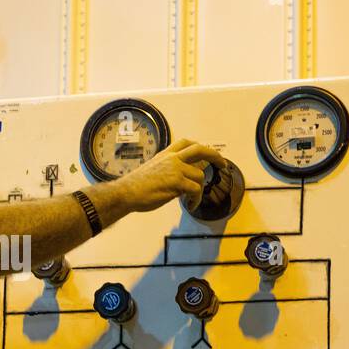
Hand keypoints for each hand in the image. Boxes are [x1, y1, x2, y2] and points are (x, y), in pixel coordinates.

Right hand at [110, 138, 227, 213]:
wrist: (125, 193)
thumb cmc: (134, 187)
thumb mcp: (152, 171)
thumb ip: (167, 171)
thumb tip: (180, 182)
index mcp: (165, 155)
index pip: (185, 143)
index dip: (198, 146)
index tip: (206, 153)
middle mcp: (172, 159)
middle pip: (200, 149)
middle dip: (215, 155)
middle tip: (222, 164)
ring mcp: (175, 169)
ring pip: (199, 176)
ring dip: (200, 190)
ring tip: (192, 200)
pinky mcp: (177, 182)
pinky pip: (196, 190)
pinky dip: (196, 200)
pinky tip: (191, 205)